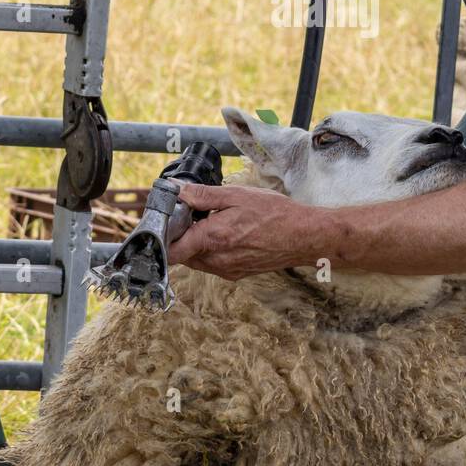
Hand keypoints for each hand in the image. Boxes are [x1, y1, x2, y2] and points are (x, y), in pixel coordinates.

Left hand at [167, 182, 331, 281]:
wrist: (303, 236)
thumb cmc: (274, 214)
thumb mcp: (236, 195)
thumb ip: (202, 195)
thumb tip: (177, 192)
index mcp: (212, 239)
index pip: (171, 251)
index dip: (162, 238)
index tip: (164, 222)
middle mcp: (217, 260)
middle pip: (182, 254)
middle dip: (181, 236)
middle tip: (192, 215)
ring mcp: (227, 270)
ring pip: (197, 259)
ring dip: (197, 243)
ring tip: (213, 222)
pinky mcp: (236, 273)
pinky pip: (213, 263)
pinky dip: (212, 250)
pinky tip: (227, 233)